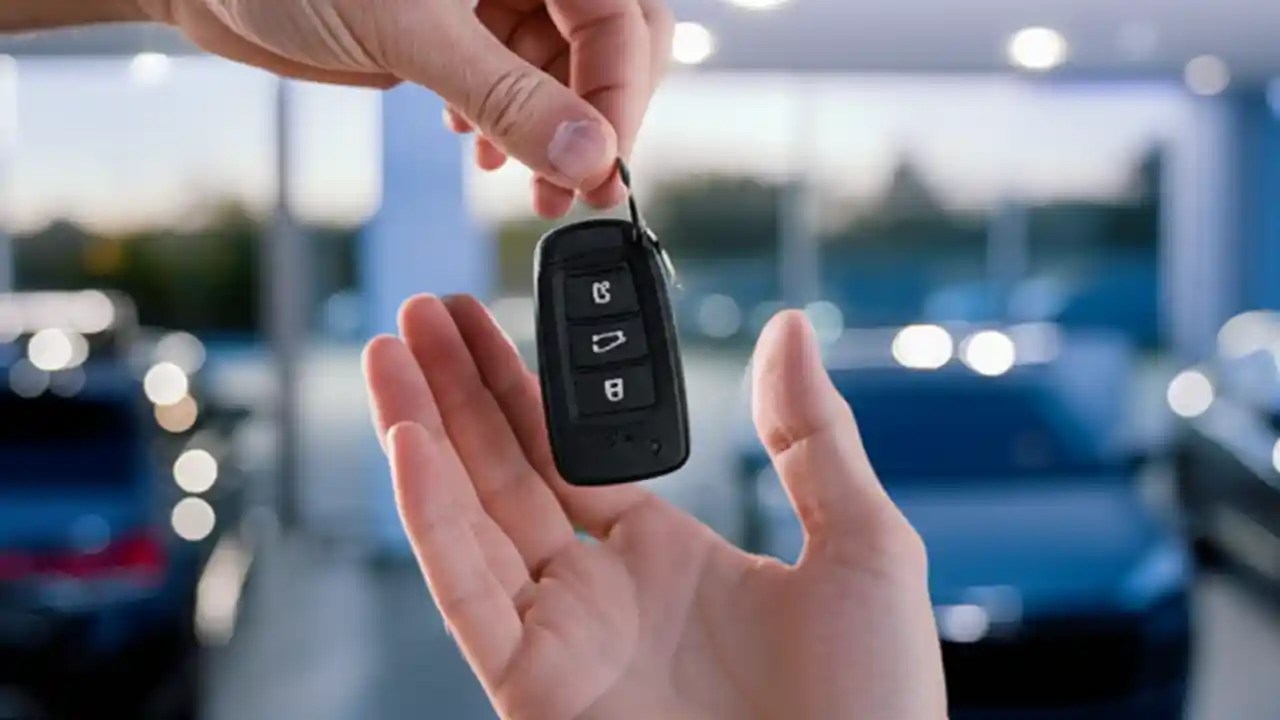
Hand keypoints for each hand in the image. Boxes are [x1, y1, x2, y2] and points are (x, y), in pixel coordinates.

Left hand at [135, 0, 673, 216]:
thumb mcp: (410, 32)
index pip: (622, 19)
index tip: (599, 172)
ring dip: (551, 130)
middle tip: (571, 190)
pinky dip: (509, 118)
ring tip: (514, 180)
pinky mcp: (468, 24)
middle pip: (612, 41)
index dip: (618, 98)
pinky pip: (521, 75)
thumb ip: (507, 96)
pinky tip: (474, 143)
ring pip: (568, 65)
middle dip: (595, 118)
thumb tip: (589, 158)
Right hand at [362, 295, 947, 719]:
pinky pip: (467, 596)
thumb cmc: (873, 711)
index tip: (496, 319)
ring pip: (467, 521)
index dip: (526, 385)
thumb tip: (791, 331)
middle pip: (504, 471)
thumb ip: (814, 438)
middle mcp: (600, 595)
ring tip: (388, 353)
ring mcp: (561, 642)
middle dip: (457, 391)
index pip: (570, 452)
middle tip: (420, 313)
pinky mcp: (534, 691)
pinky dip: (431, 521)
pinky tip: (409, 445)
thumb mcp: (861, 550)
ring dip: (422, 434)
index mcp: (666, 557)